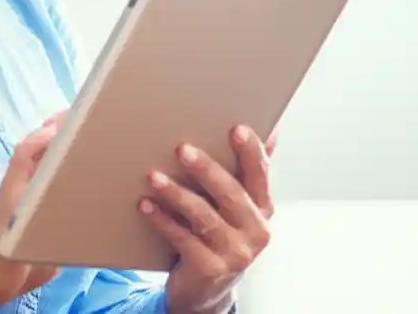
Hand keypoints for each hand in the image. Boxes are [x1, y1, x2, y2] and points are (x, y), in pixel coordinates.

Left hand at [140, 125, 275, 313]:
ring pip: (204, 217)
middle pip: (231, 194)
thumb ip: (250, 170)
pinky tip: (146, 205)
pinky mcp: (210, 268)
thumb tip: (271, 129)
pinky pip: (183, 239)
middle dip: (206, 169)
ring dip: (176, 194)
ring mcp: (235, 252)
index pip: (261, 174)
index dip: (251, 152)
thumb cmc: (221, 236)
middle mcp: (255, 230)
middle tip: (181, 148)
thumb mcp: (240, 206)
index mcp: (263, 208)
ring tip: (153, 176)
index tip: (237, 128)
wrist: (208, 289)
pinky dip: (163, 220)